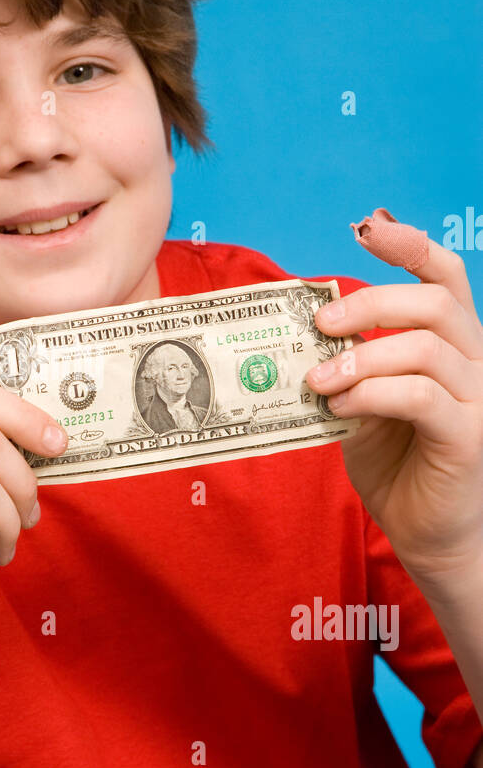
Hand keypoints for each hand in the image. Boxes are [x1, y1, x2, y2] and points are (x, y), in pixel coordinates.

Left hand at [304, 237, 482, 587]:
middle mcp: (478, 361)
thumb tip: (303, 333)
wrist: (432, 537)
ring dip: (361, 357)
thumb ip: (351, 365)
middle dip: (371, 301)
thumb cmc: (400, 467)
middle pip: (434, 302)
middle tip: (320, 323)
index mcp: (455, 344)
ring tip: (319, 380)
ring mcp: (480, 398)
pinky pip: (421, 396)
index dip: (410, 245)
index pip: (446, 275)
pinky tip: (339, 407)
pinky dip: (372, 393)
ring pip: (426, 348)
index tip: (366, 230)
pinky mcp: (470, 437)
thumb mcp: (366, 403)